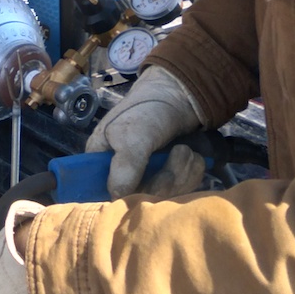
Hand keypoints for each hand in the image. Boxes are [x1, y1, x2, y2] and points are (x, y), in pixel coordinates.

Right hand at [86, 65, 204, 197]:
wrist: (181, 93)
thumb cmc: (148, 109)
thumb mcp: (132, 134)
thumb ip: (124, 166)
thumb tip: (116, 200)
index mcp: (100, 162)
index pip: (104, 195)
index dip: (126, 199)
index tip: (147, 188)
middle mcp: (120, 174)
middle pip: (140, 199)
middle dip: (166, 179)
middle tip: (180, 153)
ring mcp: (145, 178)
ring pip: (163, 197)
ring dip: (182, 174)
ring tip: (187, 152)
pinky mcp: (167, 179)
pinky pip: (179, 191)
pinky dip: (191, 175)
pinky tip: (194, 158)